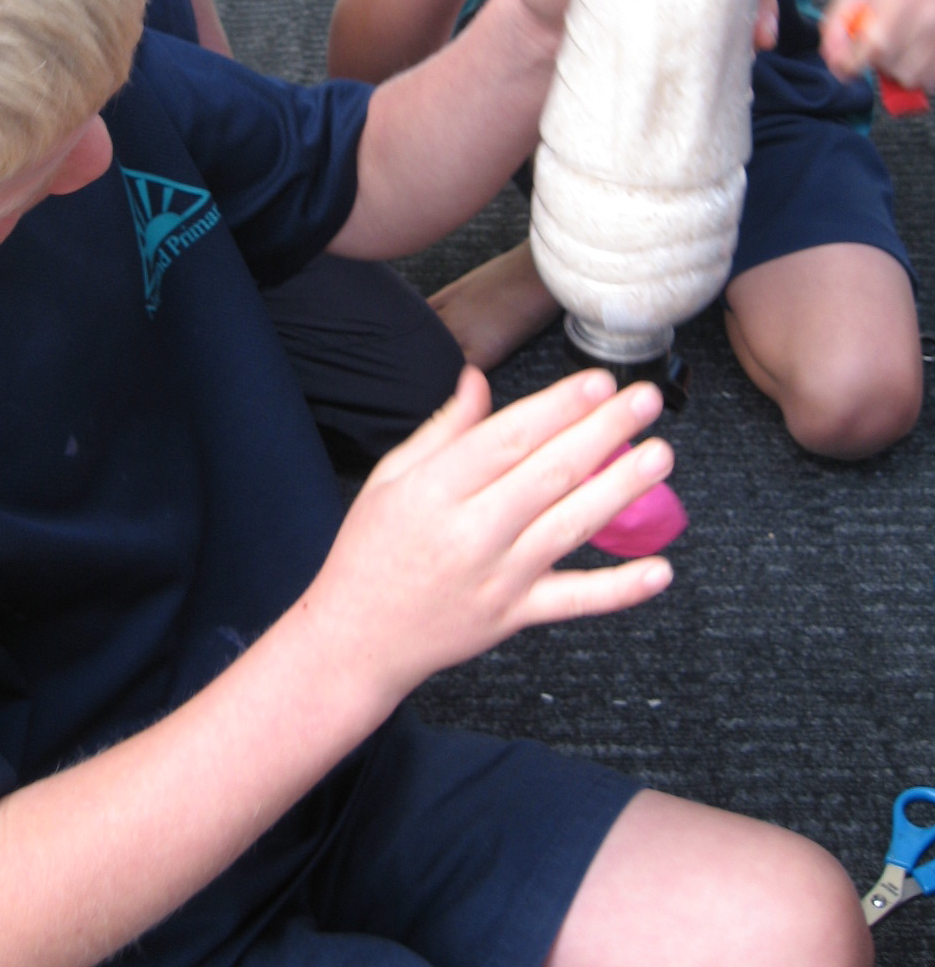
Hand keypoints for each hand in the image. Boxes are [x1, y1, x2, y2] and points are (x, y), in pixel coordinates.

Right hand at [305, 368, 673, 703]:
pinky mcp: (513, 617)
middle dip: (604, 432)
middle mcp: (470, 532)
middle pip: (549, 474)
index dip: (559, 407)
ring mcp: (497, 578)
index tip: (600, 381)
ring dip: (622, 490)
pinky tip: (660, 568)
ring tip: (659, 456)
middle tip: (646, 400)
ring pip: (570, 527)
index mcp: (435, 490)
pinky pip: (575, 602)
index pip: (509, 437)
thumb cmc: (370, 550)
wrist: (356, 639)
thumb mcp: (390, 477)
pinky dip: (620, 589)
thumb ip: (442, 429)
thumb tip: (479, 378)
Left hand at [822, 0, 934, 87]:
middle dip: (878, 63)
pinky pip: (932, 78)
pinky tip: (914, 51)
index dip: (855, 62)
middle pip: (895, 66)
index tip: (847, 64)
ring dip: (899, 70)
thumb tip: (836, 65)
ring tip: (898, 46)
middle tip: (878, 43)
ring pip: (914, 78)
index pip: (876, 44)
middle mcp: (929, 13)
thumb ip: (835, 29)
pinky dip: (919, 73)